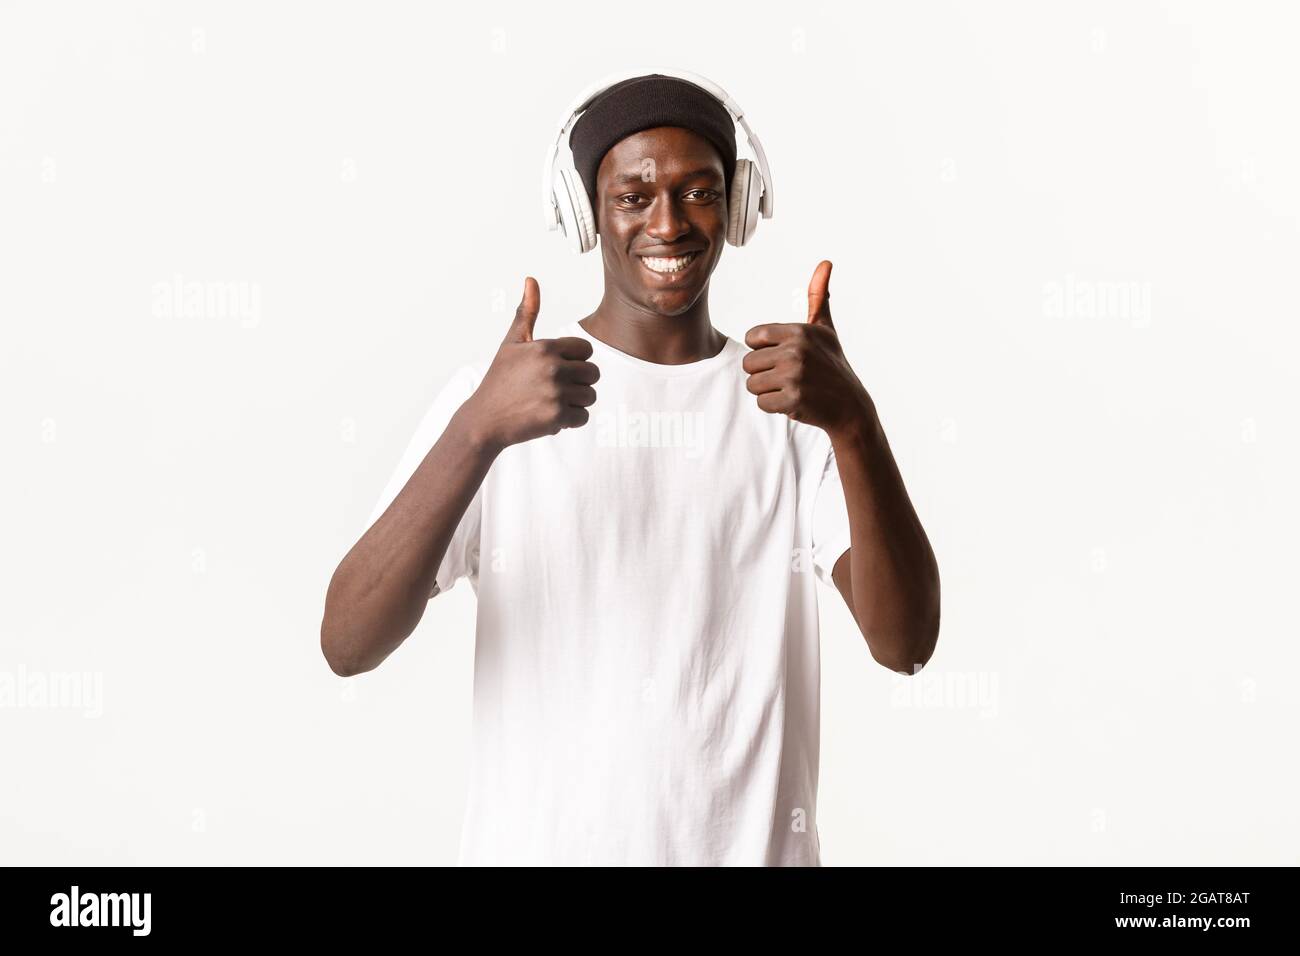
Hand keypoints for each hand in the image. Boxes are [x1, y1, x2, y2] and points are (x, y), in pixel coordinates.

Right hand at [460, 277, 599, 450]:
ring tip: (551, 402)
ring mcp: (556, 394)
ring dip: (575, 402)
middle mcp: (553, 368)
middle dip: (578, 382)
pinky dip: (571, 420)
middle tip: (555, 388)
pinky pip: (583, 417)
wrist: (485, 420)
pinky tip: (550, 416)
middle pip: (593, 373)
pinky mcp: (557, 417)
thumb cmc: (500, 379)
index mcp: (545, 347)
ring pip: (590, 396)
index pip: (586, 350)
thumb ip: (527, 313)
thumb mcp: (511, 343)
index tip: (558, 368)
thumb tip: (531, 280)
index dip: (575, 360)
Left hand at [743, 261, 870, 436]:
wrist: (850, 406)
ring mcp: (795, 376)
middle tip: (789, 376)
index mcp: (799, 331)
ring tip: (792, 388)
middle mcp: (796, 351)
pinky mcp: (793, 401)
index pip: (753, 337)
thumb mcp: (825, 329)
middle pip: (749, 363)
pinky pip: (762, 403)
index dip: (763, 349)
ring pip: (752, 384)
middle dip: (764, 373)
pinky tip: (795, 402)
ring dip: (768, 391)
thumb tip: (825, 263)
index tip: (783, 355)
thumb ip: (818, 297)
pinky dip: (775, 406)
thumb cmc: (832, 365)